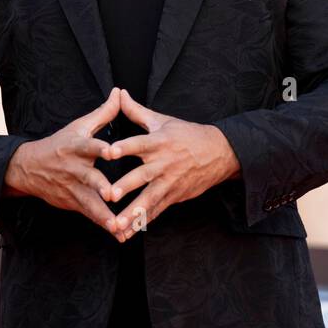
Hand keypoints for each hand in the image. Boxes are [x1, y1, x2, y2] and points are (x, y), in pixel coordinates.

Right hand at [4, 87, 120, 236]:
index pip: (89, 146)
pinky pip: (89, 215)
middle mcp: (74, 169)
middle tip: (113, 194)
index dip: (101, 148)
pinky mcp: (72, 203)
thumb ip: (103, 113)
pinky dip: (103, 224)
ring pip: (89, 203)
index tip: (113, 151)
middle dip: (101, 187)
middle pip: (88, 179)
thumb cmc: (60, 143)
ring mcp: (72, 188)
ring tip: (118, 225)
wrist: (28, 168)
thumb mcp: (78, 126)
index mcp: (77, 147)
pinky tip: (118, 233)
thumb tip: (118, 92)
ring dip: (103, 215)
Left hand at [101, 88, 240, 242]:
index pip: (139, 143)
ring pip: (149, 199)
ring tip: (117, 223)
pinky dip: (143, 222)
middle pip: (142, 176)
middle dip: (126, 186)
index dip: (124, 147)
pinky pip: (156, 211)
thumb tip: (119, 94)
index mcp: (159, 142)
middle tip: (109, 195)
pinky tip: (127, 233)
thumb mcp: (163, 120)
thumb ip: (136, 111)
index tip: (108, 151)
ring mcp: (169, 182)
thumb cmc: (187, 134)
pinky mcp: (174, 196)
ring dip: (133, 212)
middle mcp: (163, 163)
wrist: (219, 153)